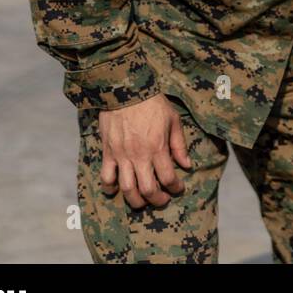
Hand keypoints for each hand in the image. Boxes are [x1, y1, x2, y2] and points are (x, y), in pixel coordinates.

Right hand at [98, 93, 192, 209]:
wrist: (126, 91)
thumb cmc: (153, 104)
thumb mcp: (173, 121)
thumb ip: (179, 145)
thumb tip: (187, 165)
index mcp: (158, 148)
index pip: (168, 178)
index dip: (175, 188)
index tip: (178, 189)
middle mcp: (140, 156)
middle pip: (148, 189)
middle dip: (157, 199)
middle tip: (162, 200)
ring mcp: (122, 156)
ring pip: (127, 188)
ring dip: (135, 200)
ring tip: (142, 201)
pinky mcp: (108, 153)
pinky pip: (106, 177)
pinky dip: (109, 187)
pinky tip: (115, 190)